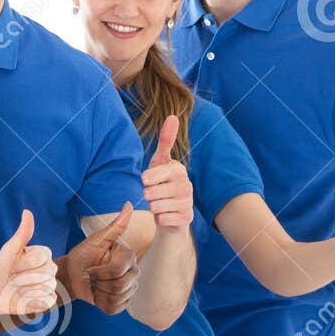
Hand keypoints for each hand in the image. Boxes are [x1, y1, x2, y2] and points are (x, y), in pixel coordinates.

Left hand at [0, 210, 58, 318]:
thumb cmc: (0, 268)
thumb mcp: (9, 250)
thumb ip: (22, 233)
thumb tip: (27, 212)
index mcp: (43, 254)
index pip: (41, 258)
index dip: (23, 264)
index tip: (12, 266)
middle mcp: (50, 268)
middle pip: (44, 274)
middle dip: (22, 278)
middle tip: (13, 278)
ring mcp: (50, 284)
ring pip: (44, 288)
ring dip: (24, 290)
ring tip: (16, 289)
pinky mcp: (48, 300)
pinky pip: (46, 301)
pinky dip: (31, 301)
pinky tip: (23, 298)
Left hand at [62, 204, 138, 314]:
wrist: (72, 276)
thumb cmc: (83, 255)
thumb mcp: (96, 240)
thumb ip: (115, 226)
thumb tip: (129, 205)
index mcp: (129, 256)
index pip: (118, 270)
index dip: (99, 272)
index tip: (90, 267)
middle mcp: (134, 273)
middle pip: (119, 286)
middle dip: (98, 282)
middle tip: (90, 277)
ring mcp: (130, 290)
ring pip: (116, 298)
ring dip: (98, 293)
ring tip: (93, 285)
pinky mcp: (123, 304)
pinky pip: (113, 309)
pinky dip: (100, 303)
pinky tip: (96, 295)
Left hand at [142, 116, 192, 231]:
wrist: (171, 214)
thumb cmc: (162, 184)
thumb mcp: (159, 162)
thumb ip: (165, 140)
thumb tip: (173, 116)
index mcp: (179, 169)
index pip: (150, 175)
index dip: (146, 180)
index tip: (148, 181)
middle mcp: (186, 185)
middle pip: (151, 193)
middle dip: (148, 196)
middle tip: (154, 195)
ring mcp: (188, 202)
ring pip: (156, 207)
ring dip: (153, 208)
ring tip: (159, 205)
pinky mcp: (187, 219)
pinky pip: (163, 219)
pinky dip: (160, 219)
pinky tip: (166, 216)